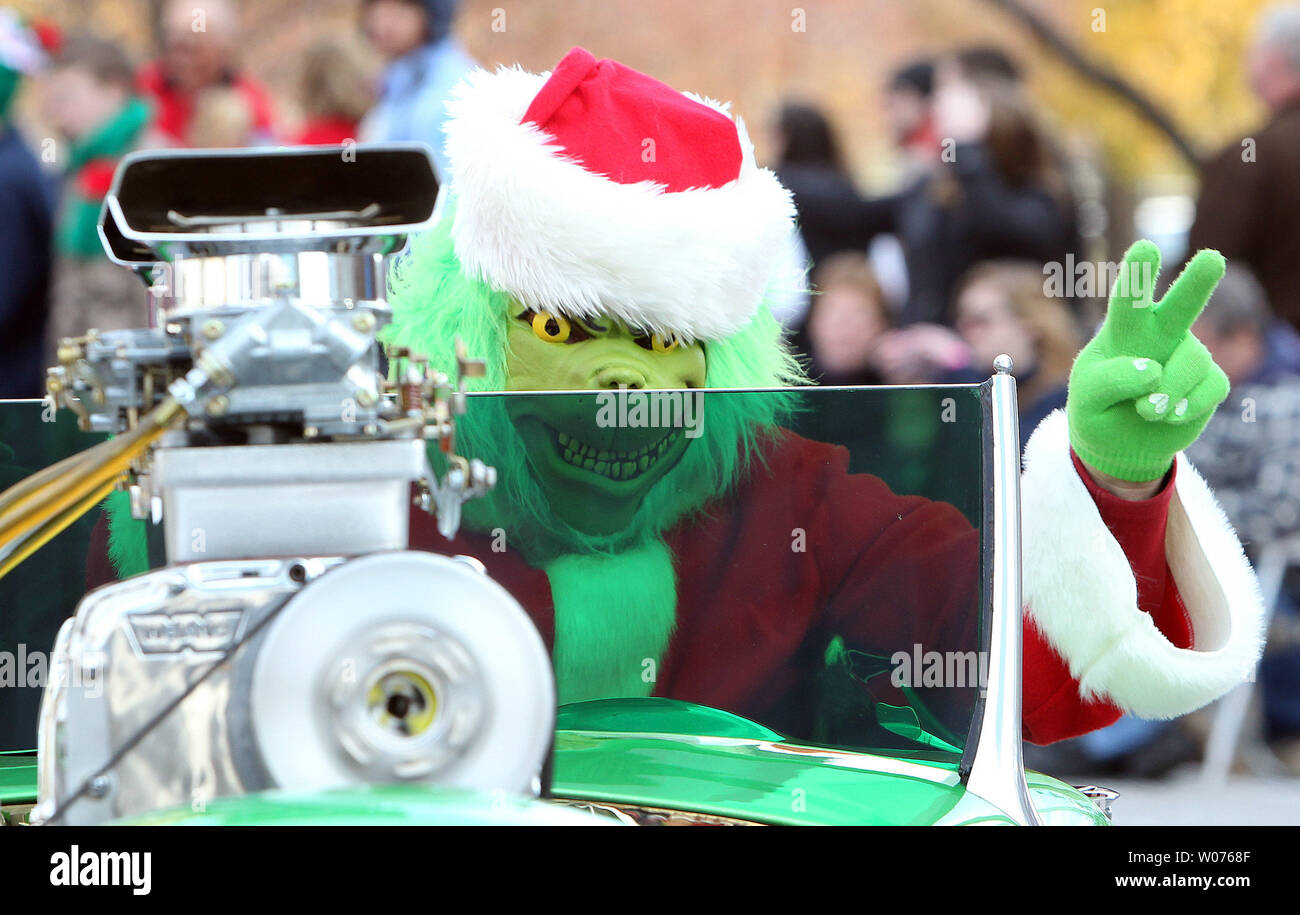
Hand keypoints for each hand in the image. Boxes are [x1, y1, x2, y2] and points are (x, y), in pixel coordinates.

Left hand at [1066, 241, 1229, 484]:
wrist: (1118, 446)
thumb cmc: (1097, 409)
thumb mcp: (1088, 397)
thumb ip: (1112, 381)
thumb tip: (1153, 372)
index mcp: (1123, 330)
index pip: (1130, 299)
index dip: (1139, 274)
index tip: (1145, 248)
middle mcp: (1160, 335)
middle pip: (1180, 306)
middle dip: (1196, 283)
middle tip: (1213, 259)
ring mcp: (1187, 356)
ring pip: (1191, 363)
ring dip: (1167, 393)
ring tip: (1145, 410)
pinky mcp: (1209, 382)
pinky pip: (1210, 388)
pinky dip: (1187, 407)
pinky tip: (1170, 416)